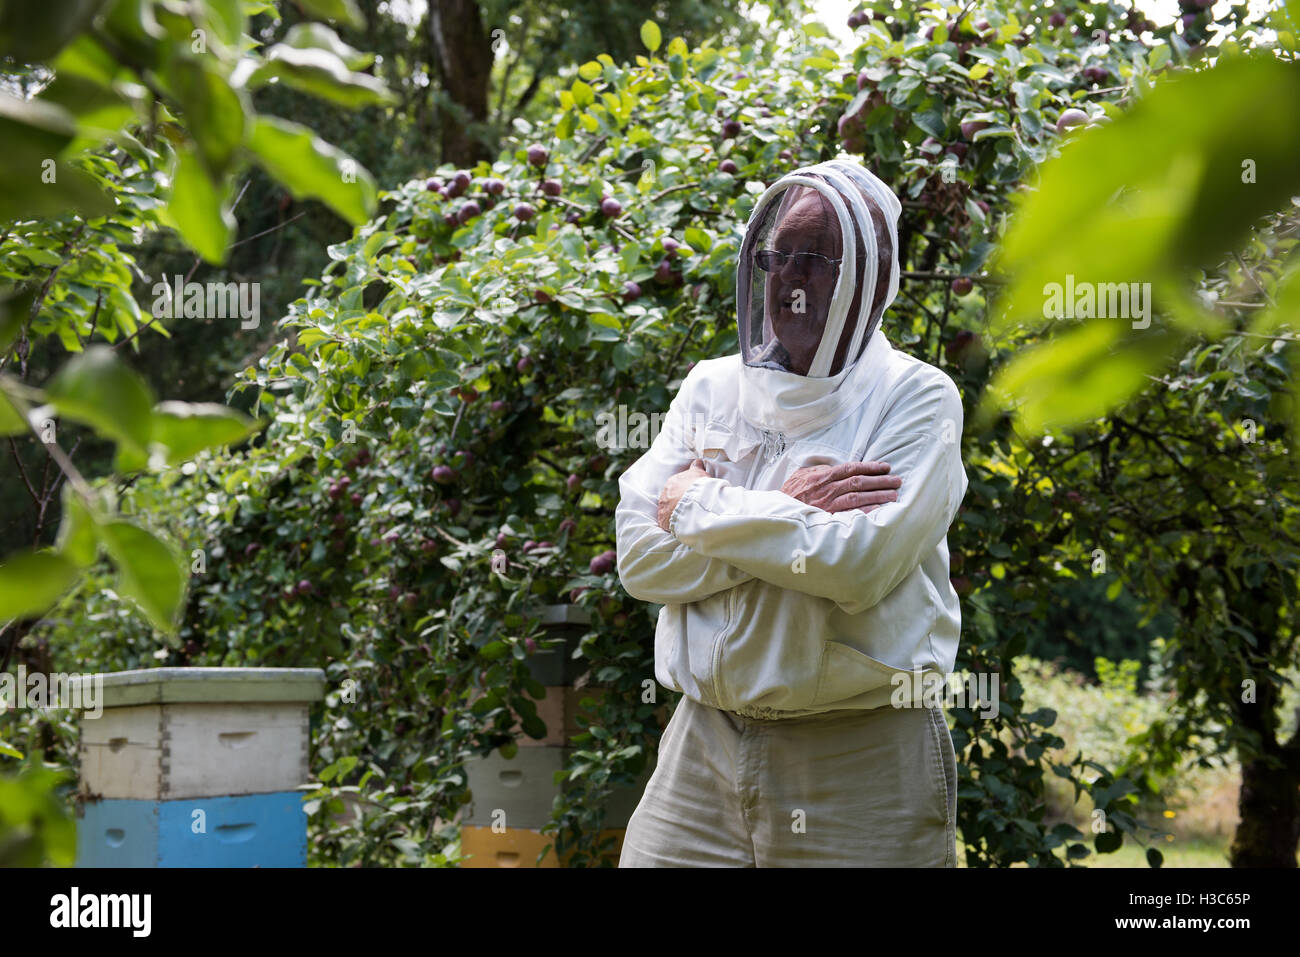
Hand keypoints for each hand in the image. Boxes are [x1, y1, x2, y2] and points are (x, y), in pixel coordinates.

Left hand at [658, 458, 708, 530]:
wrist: (695, 502)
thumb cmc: (699, 486)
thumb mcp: (700, 473)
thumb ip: (696, 467)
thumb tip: (697, 462)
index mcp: (672, 482)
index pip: (676, 487)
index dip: (683, 492)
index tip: (690, 496)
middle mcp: (665, 494)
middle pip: (670, 499)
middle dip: (677, 503)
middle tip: (688, 508)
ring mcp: (663, 507)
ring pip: (667, 511)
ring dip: (674, 514)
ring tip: (686, 519)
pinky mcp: (663, 521)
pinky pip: (666, 523)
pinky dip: (672, 525)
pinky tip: (681, 526)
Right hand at [781, 461, 899, 514]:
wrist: (777, 512)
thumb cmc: (791, 493)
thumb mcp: (803, 475)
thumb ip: (820, 469)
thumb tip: (835, 466)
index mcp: (823, 475)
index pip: (852, 468)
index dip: (870, 467)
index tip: (885, 467)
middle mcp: (828, 488)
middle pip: (859, 482)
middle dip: (880, 481)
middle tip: (897, 481)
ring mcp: (828, 504)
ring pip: (858, 497)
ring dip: (878, 495)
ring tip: (894, 495)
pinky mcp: (828, 518)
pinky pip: (850, 514)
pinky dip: (865, 511)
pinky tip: (879, 510)